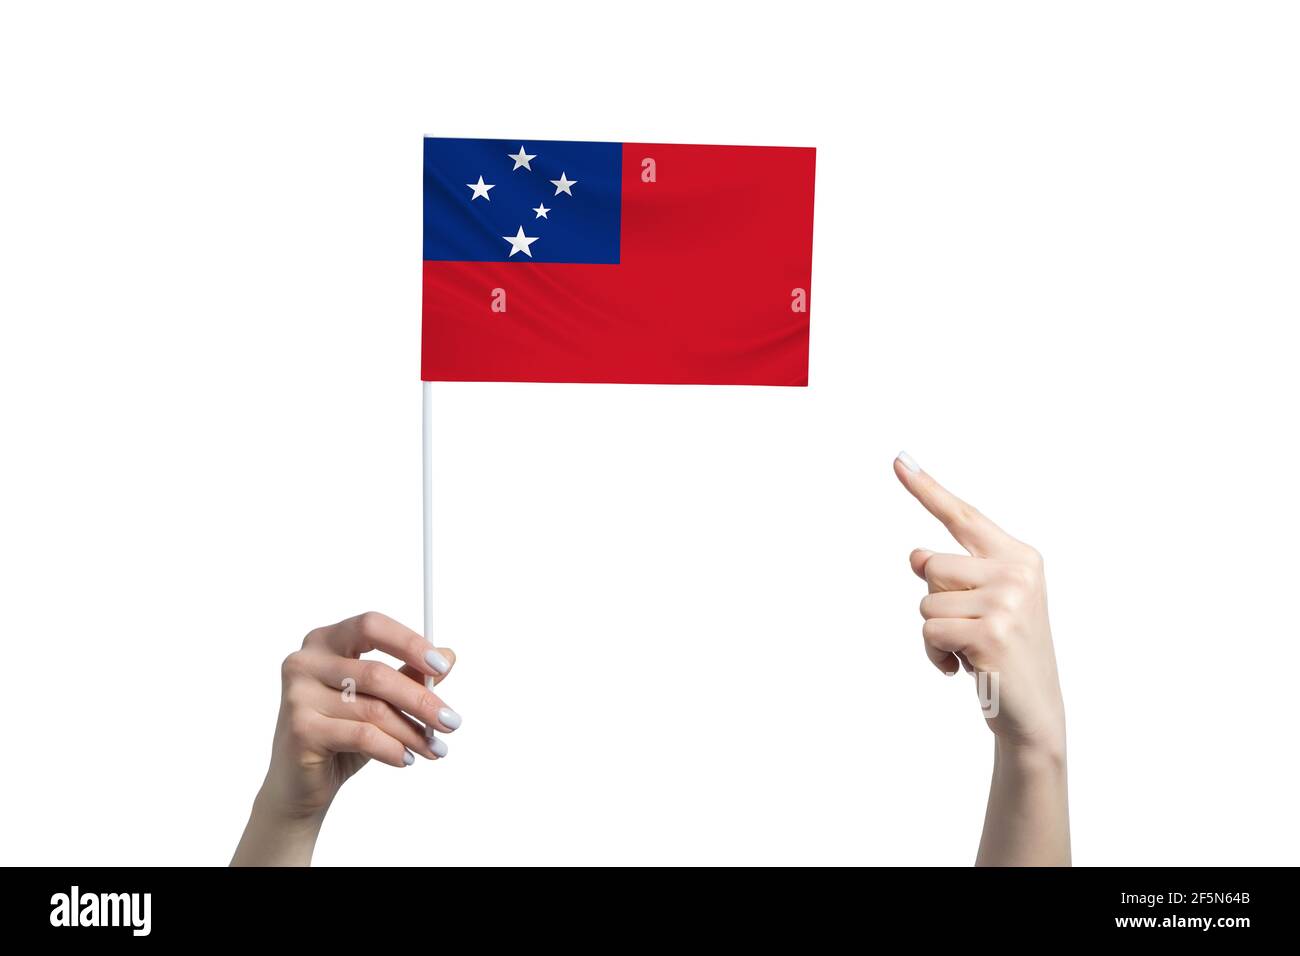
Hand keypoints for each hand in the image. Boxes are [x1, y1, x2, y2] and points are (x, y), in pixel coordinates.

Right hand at [232, 612, 458, 864]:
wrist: (299, 783)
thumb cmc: (341, 733)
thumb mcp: (378, 700)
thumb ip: (407, 675)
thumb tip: (449, 654)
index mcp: (325, 641)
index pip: (371, 626)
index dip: (409, 643)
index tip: (442, 666)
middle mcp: (305, 662)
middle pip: (377, 672)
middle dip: (421, 700)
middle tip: (452, 722)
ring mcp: (298, 695)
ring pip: (373, 710)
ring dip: (412, 732)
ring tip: (434, 748)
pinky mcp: (301, 730)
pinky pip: (362, 736)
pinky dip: (392, 749)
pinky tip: (406, 759)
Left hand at [895, 452, 1069, 864]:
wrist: (1032, 714)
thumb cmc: (1003, 654)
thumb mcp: (988, 604)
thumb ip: (957, 572)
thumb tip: (916, 555)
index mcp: (1018, 556)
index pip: (962, 515)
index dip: (926, 487)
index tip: (897, 458)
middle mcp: (1016, 570)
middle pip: (928, 563)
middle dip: (935, 599)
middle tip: (969, 628)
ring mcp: (1007, 599)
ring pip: (924, 600)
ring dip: (935, 632)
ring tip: (969, 650)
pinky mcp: (991, 630)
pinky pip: (928, 630)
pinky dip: (935, 656)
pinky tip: (962, 669)